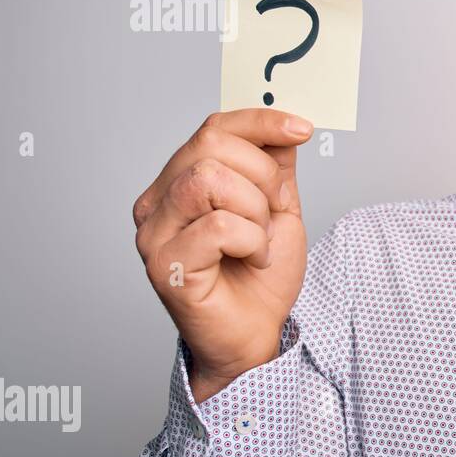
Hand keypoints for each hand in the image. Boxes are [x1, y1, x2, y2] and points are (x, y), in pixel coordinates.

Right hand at [133, 109, 312, 401]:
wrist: (256, 335)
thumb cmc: (260, 277)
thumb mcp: (279, 209)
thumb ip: (275, 167)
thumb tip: (284, 125)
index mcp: (180, 182)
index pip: (213, 128)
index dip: (260, 121)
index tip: (302, 128)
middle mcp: (157, 203)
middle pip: (210, 146)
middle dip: (262, 175)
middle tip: (275, 212)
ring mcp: (154, 233)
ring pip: (209, 180)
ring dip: (254, 210)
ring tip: (259, 240)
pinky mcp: (163, 264)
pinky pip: (217, 226)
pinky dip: (251, 241)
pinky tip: (251, 260)